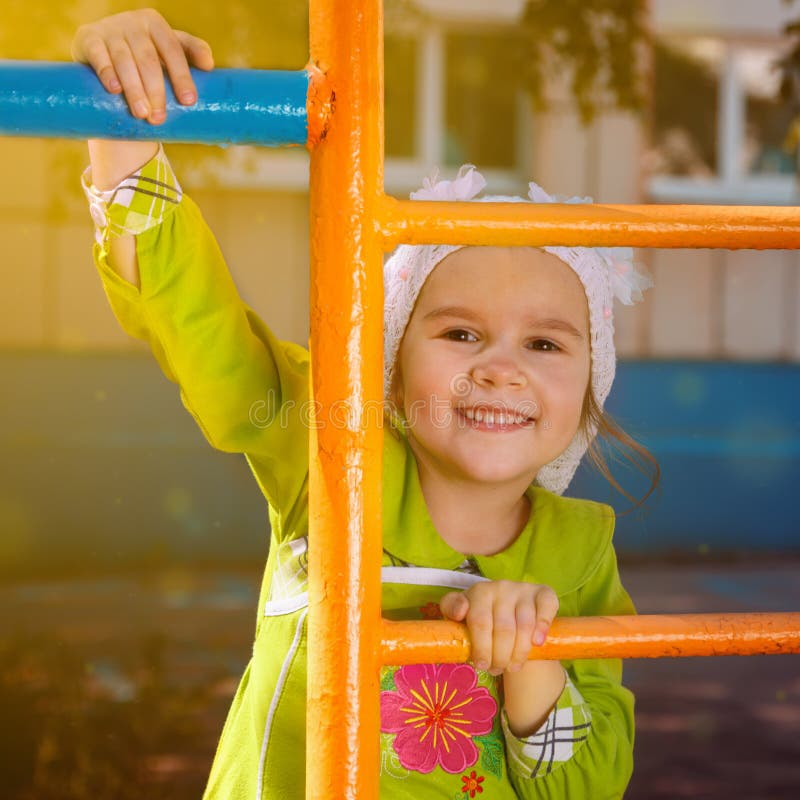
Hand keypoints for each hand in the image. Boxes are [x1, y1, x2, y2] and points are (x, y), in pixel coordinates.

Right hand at [71, 9, 213, 124]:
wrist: (105, 53)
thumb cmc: (146, 55)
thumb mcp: (168, 50)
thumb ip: (191, 52)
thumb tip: (209, 66)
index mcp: (156, 24)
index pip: (173, 50)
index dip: (182, 76)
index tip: (188, 102)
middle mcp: (133, 22)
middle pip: (148, 60)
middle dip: (156, 91)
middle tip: (159, 119)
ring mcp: (109, 29)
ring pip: (124, 61)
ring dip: (134, 89)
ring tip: (141, 114)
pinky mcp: (88, 38)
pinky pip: (98, 55)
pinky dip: (107, 72)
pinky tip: (115, 89)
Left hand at [439, 580, 558, 675]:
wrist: (510, 611)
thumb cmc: (481, 618)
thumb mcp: (461, 616)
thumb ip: (452, 610)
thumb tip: (460, 611)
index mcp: (479, 592)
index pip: (480, 621)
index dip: (481, 647)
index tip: (481, 665)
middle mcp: (500, 586)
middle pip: (503, 628)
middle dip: (500, 656)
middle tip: (497, 670)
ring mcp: (523, 589)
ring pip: (524, 625)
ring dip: (519, 652)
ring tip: (512, 667)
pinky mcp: (543, 593)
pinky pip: (546, 608)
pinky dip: (542, 627)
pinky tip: (537, 643)